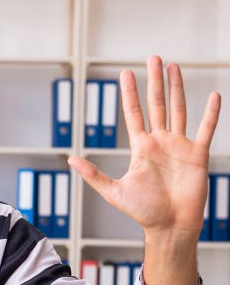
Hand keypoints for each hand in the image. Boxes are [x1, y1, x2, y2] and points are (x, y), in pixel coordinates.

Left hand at [68, 56, 220, 240]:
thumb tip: (70, 160)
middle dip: (154, 81)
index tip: (125, 73)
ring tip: (174, 67)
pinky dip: (210, 113)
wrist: (169, 226)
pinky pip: (206, 130)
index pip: (133, 113)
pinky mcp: (198, 155)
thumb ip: (93, 174)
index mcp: (140, 147)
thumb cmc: (142, 212)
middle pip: (156, 104)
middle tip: (153, 57)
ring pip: (179, 109)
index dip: (129, 93)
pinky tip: (213, 95)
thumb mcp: (113, 191)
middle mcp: (160, 142)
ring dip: (177, 88)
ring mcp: (179, 146)